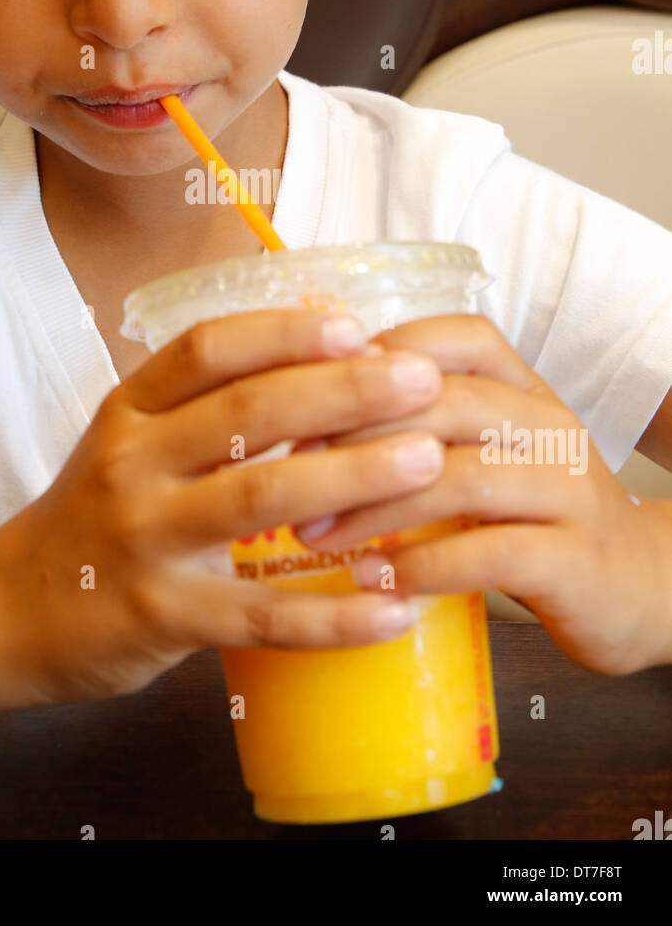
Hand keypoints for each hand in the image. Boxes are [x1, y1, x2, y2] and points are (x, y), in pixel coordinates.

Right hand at [0, 306, 445, 703]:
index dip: (283, 332)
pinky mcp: (161, 616)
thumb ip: (206, 403)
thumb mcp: (131, 440)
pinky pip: (259, 615)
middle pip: (247, 412)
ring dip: (352, 477)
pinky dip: (332, 616)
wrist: (10, 610)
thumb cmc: (96, 514)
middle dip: (344, 391)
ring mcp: (143, 540)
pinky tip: (394, 609)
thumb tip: (321, 344)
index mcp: (130, 410)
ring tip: (428, 461)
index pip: (207, 350)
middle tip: (421, 379)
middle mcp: (132, 463)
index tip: (354, 324)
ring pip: (258, 498)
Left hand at [293, 314, 671, 675]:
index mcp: (526, 390)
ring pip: (461, 477)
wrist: (642, 586)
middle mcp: (551, 426)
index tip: (308, 389)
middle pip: (446, 403)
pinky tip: (373, 579)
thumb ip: (427, 425)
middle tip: (288, 469)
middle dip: (355, 435)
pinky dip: (421, 565)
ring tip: (315, 535)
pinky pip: (489, 553)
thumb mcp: (490, 453)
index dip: (380, 354)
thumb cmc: (539, 516)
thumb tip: (310, 411)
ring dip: (374, 507)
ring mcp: (568, 490)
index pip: (458, 338)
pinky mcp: (573, 560)